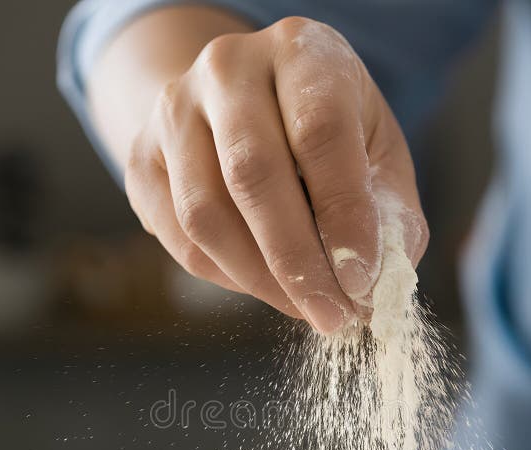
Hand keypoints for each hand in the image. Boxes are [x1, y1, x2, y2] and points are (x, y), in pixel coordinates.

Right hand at [125, 16, 428, 333]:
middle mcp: (227, 69)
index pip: (320, 132)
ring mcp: (172, 112)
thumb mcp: (374, 152)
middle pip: (253, 175)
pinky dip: (227, 278)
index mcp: (300, 51)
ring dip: (260, 281)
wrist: (241, 104)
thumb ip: (389, 214)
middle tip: (332, 316)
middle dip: (298, 265)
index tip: (361, 281)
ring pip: (205, 216)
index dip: (343, 216)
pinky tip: (264, 285)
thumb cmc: (323, 132)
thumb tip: (378, 289)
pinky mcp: (141, 159)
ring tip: (304, 308)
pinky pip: (179, 239)